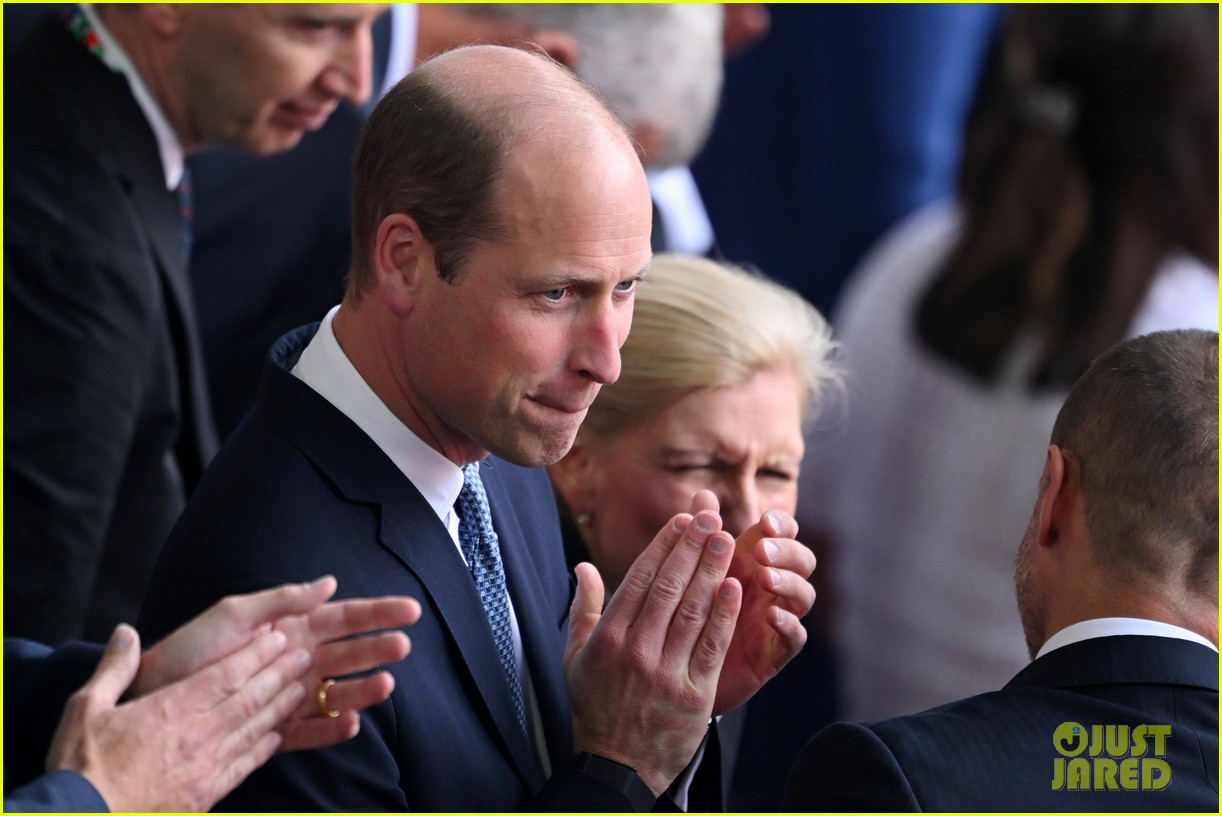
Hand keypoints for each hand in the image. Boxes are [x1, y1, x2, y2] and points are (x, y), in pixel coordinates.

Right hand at [46, 623, 310, 811]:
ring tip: (301, 688)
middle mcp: (198, 734)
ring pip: (255, 728)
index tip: (278, 637)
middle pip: (251, 697)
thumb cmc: (80, 767)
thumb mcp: (85, 708)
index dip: (257, 654)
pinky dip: (265, 746)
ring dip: (281, 706)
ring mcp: (206, 767)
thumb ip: (114, 668)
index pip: (227, 673)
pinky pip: (246, 765)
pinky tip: (276, 736)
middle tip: (305, 655)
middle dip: (280, 673)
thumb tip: (126, 632)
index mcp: (171, 709)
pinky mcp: (206, 795)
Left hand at [134, 576, 421, 751]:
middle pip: (350, 654)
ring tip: (385, 685)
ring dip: (364, 689)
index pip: (343, 618)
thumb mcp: (233, 613)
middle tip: (404, 647)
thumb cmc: (189, 651)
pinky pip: (311, 732)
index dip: (377, 613)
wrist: (150, 694)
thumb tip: (329, 582)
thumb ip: (282, 599)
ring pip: (338, 693)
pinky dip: (332, 730)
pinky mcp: (274, 730)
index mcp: (290, 629)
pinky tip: (350, 724)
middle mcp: (296, 662)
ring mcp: (288, 696)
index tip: (409, 611)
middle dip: (379, 649)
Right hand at [564, 497, 741, 795]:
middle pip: (669, 587)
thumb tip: (583, 566)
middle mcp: (635, 649)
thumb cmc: (595, 706)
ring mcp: (665, 671)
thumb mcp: (575, 657)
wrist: (616, 766)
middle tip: (711, 517)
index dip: (664, 546)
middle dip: (692, 547)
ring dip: (711, 571)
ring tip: (726, 540)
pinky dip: (723, 614)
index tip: (682, 520)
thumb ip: (584, 608)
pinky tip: (735, 587)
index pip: (641, 579)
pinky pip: (711, 646)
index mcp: (608, 636)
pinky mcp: (693, 694)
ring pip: (693, 610)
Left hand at [706, 496, 815, 714]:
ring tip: (766, 578)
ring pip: (804, 595)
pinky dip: (789, 624)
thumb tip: (703, 496)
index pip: (784, 532)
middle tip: (761, 552)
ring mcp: (779, 617)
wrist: (678, 664)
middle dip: (787, 551)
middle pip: (802, 559)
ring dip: (789, 582)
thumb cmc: (688, 608)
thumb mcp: (692, 570)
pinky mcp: (776, 651)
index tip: (765, 522)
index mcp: (755, 559)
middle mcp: (773, 585)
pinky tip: (772, 616)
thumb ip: (700, 531)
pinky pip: (796, 637)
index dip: (782, 524)